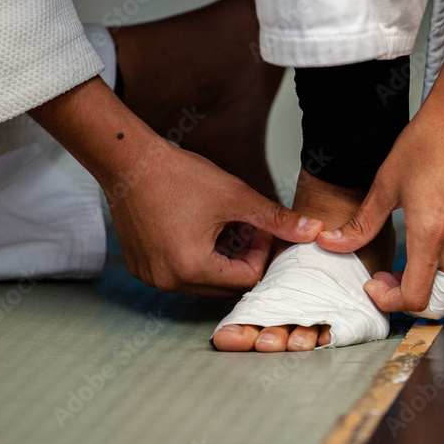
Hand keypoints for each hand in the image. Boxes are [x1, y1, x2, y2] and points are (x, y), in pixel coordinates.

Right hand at [107, 141, 323, 293]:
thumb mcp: (235, 197)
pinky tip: (198, 227)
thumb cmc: (178, 175)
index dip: (260, 253)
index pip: (247, 279)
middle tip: (244, 225)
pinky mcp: (142, 268)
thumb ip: (276, 220)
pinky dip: (196, 256)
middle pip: (225, 284)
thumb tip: (313, 230)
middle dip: (242, 257)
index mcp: (192, 268)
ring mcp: (151, 277)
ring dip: (221, 257)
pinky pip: (180, 272)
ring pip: (204, 279)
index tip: (259, 226)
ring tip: (222, 223)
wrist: (129, 160)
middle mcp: (168, 281)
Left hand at [316, 33, 443, 311]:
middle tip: (389, 279)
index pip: (415, 297)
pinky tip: (435, 253)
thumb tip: (328, 244)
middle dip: (409, 298)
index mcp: (431, 234)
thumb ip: (360, 224)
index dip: (390, 301)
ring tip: (411, 267)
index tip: (375, 283)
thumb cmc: (427, 141)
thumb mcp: (385, 183)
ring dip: (433, 288)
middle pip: (438, 301)